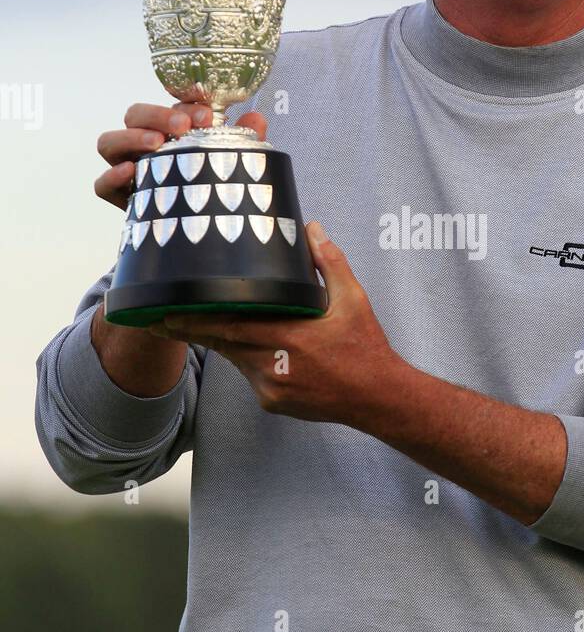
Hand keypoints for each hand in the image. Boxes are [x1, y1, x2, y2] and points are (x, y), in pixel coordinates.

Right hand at [94, 101, 267, 209]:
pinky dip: (111, 176)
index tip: (207, 113)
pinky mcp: (119, 197)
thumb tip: (256, 119)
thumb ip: (243, 141)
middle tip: (181, 127)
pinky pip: (100, 185)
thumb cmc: (210, 188)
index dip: (185, 103)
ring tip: (156, 144)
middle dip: (156, 115)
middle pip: (134, 114)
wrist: (195, 232)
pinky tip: (130, 171)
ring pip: (108, 142)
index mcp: (168, 129)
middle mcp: (143, 143)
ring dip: (131, 137)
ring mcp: (126, 168)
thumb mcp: (229, 164)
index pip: (169, 105)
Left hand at [145, 222, 399, 424]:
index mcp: (289, 336)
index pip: (229, 327)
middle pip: (221, 345)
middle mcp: (273, 365)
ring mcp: (270, 389)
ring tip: (193, 325)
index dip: (195, 320)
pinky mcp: (273, 403)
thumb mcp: (354, 299)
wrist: (378, 398)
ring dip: (220, 342)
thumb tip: (311, 228)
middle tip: (157, 319)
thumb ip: (330, 262)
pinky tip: (251, 348)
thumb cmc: (365, 346)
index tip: (168, 311)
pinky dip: (247, 360)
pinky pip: (250, 377)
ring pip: (235, 360)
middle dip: (190, 331)